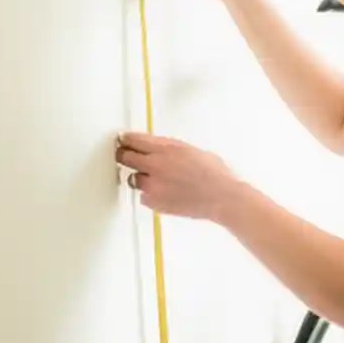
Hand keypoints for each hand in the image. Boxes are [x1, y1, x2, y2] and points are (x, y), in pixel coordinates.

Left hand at [115, 131, 243, 220]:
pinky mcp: (153, 202)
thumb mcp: (191, 150)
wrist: (221, 196)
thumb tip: (157, 149)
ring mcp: (152, 185)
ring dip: (139, 177)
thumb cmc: (214, 174)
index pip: (134, 140)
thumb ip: (170, 149)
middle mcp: (155, 165)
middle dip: (124, 156)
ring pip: (132, 178)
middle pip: (125, 157)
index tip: (122, 140)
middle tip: (124, 156)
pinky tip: (164, 193)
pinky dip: (149, 194)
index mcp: (165, 148)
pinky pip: (143, 196)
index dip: (126, 140)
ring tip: (154, 180)